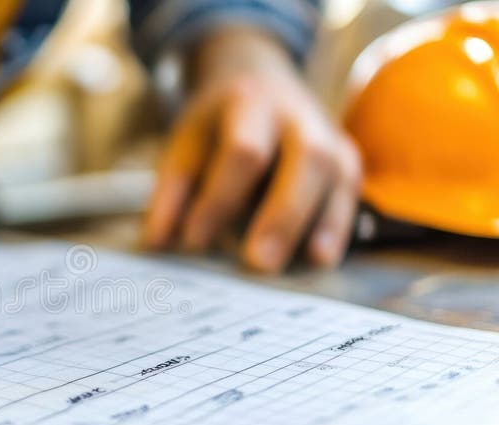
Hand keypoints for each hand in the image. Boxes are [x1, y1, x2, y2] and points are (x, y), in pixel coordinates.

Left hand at [142, 27, 361, 272]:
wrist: (257, 79)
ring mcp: (330, 135)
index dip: (220, 197)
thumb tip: (156, 242)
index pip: (243, 152)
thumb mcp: (185, 144)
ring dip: (325, 221)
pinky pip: (350, 192)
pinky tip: (322, 257)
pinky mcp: (346, 160)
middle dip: (284, 213)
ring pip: (337, 173)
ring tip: (309, 262)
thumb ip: (170, 193)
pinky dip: (338, 225)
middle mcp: (299, 116)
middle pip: (306, 159)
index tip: (195, 240)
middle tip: (259, 262)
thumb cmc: (216, 125)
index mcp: (250, 104)